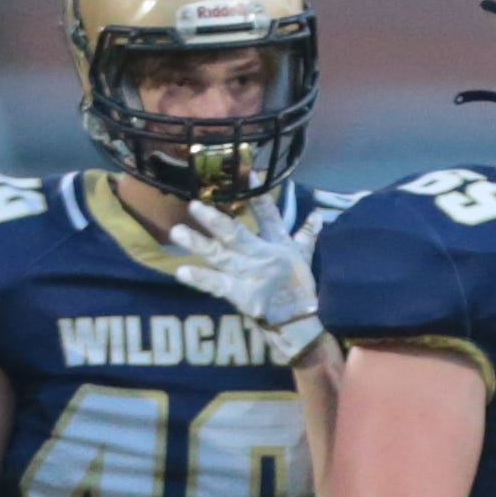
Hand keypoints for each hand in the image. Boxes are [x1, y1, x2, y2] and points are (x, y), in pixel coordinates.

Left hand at [173, 199, 324, 362]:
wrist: (298, 322)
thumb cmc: (298, 286)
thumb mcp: (304, 257)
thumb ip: (307, 233)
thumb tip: (317, 213)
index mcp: (277, 244)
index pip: (268, 214)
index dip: (258, 195)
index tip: (248, 175)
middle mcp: (262, 256)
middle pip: (236, 235)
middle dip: (215, 220)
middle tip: (194, 205)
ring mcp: (249, 276)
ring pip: (221, 256)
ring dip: (199, 244)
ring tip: (178, 232)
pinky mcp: (240, 295)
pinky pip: (216, 285)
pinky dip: (200, 279)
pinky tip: (182, 271)